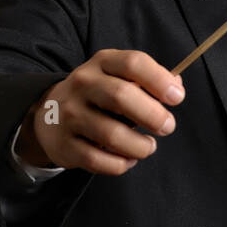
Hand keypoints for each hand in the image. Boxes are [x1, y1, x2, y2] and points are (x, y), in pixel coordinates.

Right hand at [14, 49, 185, 175]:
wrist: (49, 115)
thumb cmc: (99, 97)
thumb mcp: (119, 78)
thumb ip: (149, 81)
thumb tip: (176, 84)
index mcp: (102, 63)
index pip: (133, 63)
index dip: (160, 80)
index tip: (177, 98)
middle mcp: (83, 84)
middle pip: (122, 96)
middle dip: (153, 116)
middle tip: (167, 127)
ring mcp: (70, 114)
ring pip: (113, 134)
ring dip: (140, 146)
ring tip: (148, 146)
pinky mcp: (65, 144)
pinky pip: (99, 161)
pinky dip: (121, 164)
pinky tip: (127, 159)